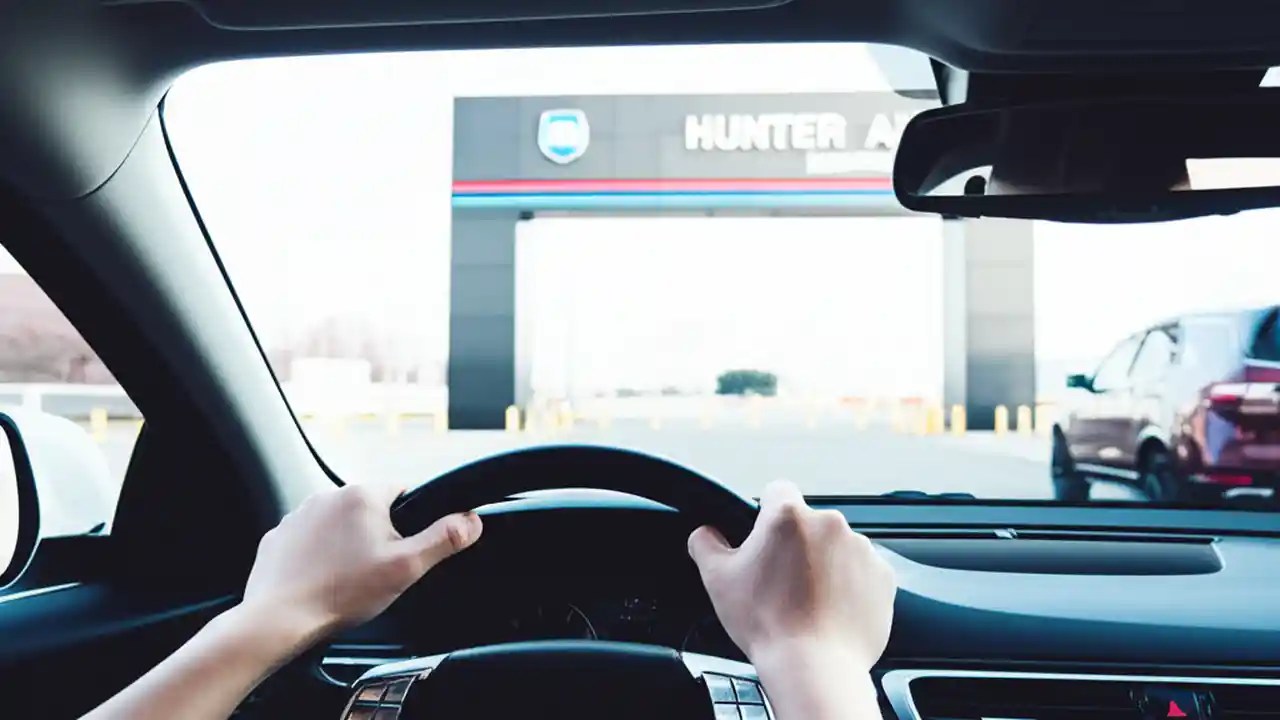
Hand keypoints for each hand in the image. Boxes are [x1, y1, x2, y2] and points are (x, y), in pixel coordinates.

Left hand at [242, 483, 482, 638]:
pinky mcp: (279, 537)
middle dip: (377, 536)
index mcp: (362, 496)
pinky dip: (317, 557)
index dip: (411, 522)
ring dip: (346, 544)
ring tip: (346, 579)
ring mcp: (298, 515)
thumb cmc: (341, 593)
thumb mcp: (406, 568)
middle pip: (369, 510)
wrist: (279, 618)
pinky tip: (321, 581)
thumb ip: (444, 540)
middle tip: (376, 571)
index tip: (404, 549)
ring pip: (337, 525)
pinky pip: (308, 541)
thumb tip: (472, 521)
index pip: (402, 492)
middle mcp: (327, 496)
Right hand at [687, 480, 894, 673]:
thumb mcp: (717, 579)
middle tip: (781, 581)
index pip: (777, 491)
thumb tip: (705, 533)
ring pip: (837, 547)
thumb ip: (706, 543)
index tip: (764, 539)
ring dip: (824, 565)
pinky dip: (849, 586)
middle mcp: (831, 524)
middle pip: (808, 523)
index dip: (765, 513)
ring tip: (808, 602)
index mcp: (789, 516)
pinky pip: (862, 572)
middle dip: (796, 545)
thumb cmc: (767, 623)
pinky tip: (831, 611)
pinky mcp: (883, 577)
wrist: (815, 668)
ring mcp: (863, 550)